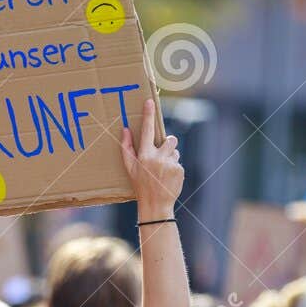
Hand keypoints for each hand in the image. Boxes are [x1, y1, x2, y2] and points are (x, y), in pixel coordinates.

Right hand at [121, 97, 182, 222]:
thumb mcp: (130, 167)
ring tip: (163, 169)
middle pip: (170, 138)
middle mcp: (157, 158)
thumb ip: (127, 147)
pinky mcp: (180, 170)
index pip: (146, 130)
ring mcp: (170, 164)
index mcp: (144, 155)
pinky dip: (174, 167)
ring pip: (175, 150)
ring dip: (170, 156)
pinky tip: (168, 177)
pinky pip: (178, 162)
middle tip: (160, 155)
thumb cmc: (140, 184)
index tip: (149, 102)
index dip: (148, 115)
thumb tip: (125, 129)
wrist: (156, 204)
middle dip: (167, 143)